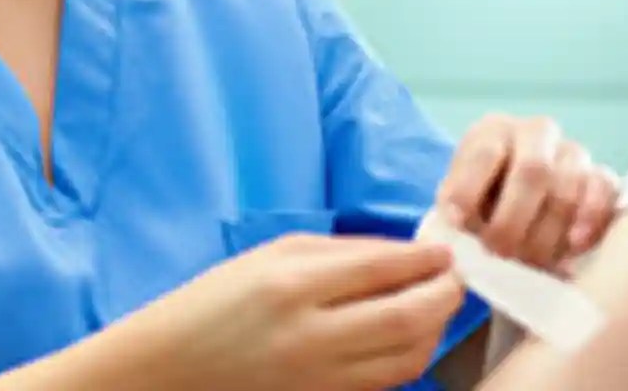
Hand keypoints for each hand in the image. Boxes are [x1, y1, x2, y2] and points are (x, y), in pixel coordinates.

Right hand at [120, 234, 465, 390]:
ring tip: (437, 306)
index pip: (383, 267)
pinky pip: (386, 383)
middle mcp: (310, 335)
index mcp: (291, 284)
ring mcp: (320, 378)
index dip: (426, 258)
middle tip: (455, 278)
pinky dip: (410, 358)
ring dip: (436, 329)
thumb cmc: (215, 302)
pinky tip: (410, 338)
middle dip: (446, 293)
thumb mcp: (268, 256)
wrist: (172, 367)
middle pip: (409, 315)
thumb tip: (403, 253)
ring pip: (408, 357)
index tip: (446, 251)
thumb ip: (338, 251)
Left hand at [437, 114, 619, 269]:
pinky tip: (573, 246)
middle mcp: (535, 132)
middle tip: (498, 251)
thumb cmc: (480, 205)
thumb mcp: (457, 202)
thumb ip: (455, 209)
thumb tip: (455, 221)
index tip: (456, 222)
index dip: (468, 188)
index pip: (484, 153)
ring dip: (547, 230)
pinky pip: (604, 192)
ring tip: (527, 260)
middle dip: (513, 218)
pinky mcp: (602, 176)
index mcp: (492, 131)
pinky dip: (590, 220)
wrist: (516, 213)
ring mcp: (573, 152)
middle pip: (534, 170)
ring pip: (569, 184)